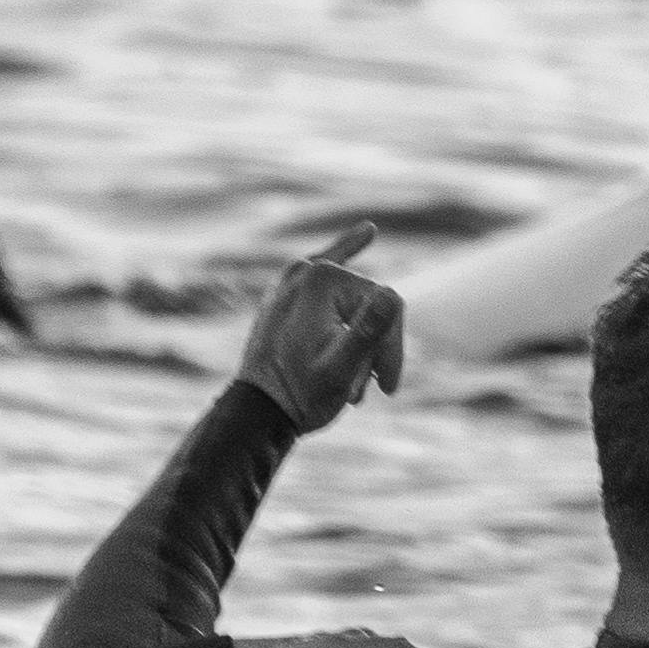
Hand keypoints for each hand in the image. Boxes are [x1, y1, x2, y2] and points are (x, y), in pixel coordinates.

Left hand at [233, 240, 401, 430]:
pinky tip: (369, 232)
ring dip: (359, 341)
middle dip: (374, 347)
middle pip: (369, 304)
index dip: (391, 348)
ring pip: (353, 305)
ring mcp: (293, 280)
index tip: (386, 386)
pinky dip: (347, 254)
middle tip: (370, 389)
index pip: (387, 306)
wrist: (256, 414)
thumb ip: (368, 330)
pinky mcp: (287, 293)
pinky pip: (324, 270)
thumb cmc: (301, 394)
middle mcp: (306, 271)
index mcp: (323, 280)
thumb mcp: (342, 368)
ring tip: (354, 381)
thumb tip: (392, 294)